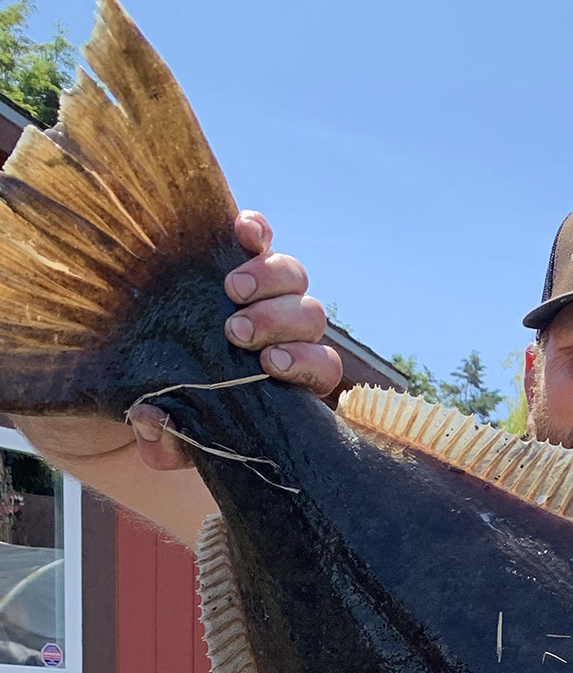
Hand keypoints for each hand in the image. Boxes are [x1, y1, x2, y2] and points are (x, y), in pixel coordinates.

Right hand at [131, 210, 342, 471]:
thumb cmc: (177, 405)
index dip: (304, 364)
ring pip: (294, 277)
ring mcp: (268, 290)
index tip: (269, 365)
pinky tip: (241, 231)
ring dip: (269, 280)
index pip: (321, 367)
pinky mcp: (243, 255)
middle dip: (278, 323)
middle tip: (237, 332)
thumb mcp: (171, 435)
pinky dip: (257, 230)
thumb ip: (167, 442)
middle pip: (309, 317)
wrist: (154, 364)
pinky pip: (261, 237)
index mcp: (287, 377)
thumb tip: (152, 420)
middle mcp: (287, 331)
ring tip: (231, 290)